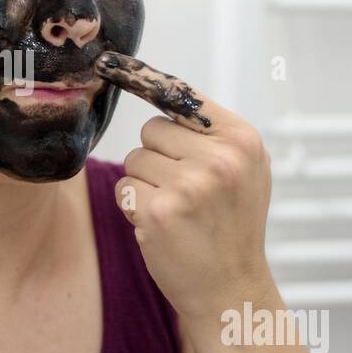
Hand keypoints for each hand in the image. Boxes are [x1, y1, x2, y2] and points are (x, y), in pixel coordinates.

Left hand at [94, 51, 274, 318]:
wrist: (232, 290)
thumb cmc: (230, 228)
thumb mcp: (243, 172)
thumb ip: (210, 134)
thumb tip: (159, 88)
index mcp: (242, 140)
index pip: (183, 96)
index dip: (146, 82)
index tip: (108, 62)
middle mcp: (221, 158)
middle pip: (152, 129)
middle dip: (157, 158)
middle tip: (184, 191)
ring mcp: (191, 184)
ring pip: (134, 160)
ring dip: (144, 185)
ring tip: (176, 211)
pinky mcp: (161, 211)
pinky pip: (125, 188)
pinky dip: (134, 207)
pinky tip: (162, 227)